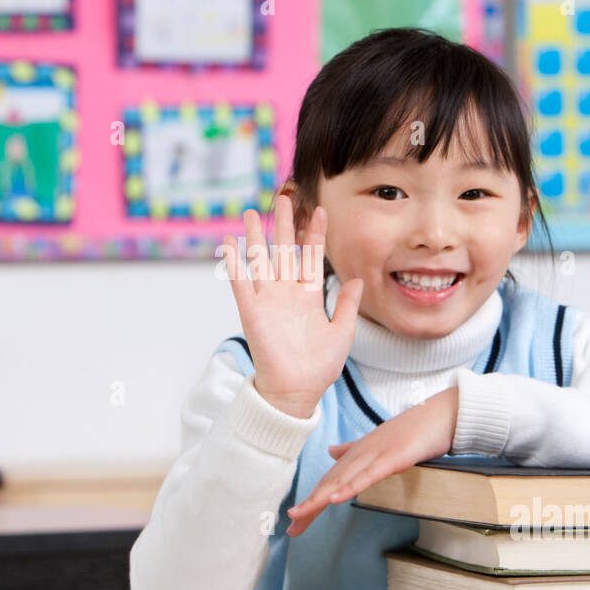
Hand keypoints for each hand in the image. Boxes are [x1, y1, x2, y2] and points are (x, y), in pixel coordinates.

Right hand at [221, 195, 362, 418]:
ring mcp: (268, 300)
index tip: (320, 210)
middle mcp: (286, 293)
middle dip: (283, 225)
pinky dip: (235, 263)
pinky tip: (230, 242)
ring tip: (250, 213)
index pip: (311, 257)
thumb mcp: (343, 332)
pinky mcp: (251, 312)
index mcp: (308, 296)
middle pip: (284, 251)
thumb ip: (348, 304)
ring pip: (260, 261)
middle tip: (282, 198)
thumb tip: (359, 279)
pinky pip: (241, 282)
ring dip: (255, 237)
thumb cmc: (320, 367)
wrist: (297, 391)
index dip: (315, 234)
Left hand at [285, 385, 458, 535]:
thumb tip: (332, 451)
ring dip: (320, 498)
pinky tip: (334, 498)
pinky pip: (368, 475)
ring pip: (342, 479)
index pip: (329, 480)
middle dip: (309, 506)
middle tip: (291, 527)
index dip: (312, 500)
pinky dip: (350, 487)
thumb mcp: (379, 443)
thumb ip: (354, 449)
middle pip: (330, 482)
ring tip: (300, 515)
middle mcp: (361, 453)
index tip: (296, 521)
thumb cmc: (414, 430)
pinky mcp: (393, 458)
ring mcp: (376, 454)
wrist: (441, 414)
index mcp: (357, 453)